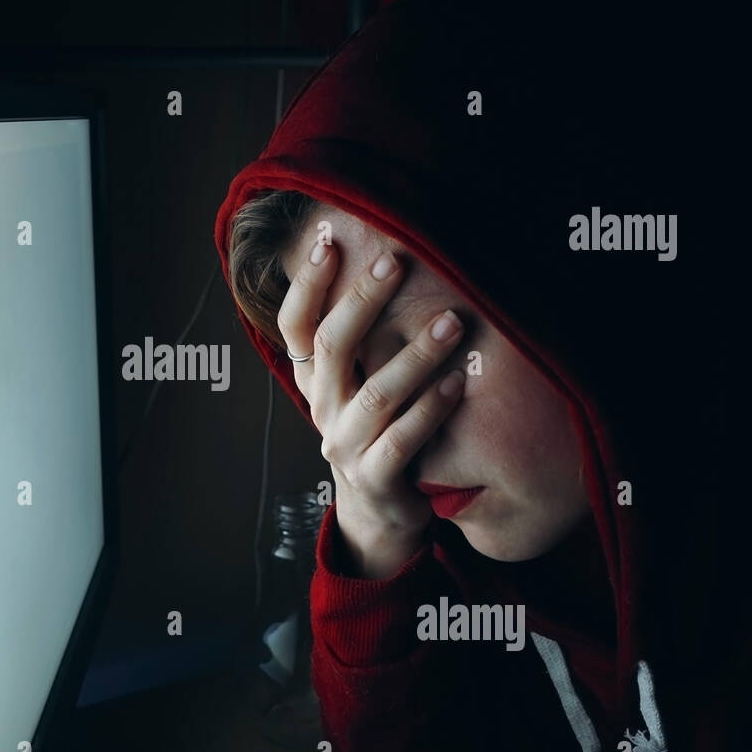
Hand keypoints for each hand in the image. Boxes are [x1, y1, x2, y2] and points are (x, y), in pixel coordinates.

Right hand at [277, 241, 465, 576]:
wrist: (379, 511)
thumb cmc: (377, 429)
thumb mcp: (358, 385)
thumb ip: (365, 340)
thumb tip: (391, 259)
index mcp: (314, 382)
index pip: (295, 327)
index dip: (307, 285)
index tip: (327, 241)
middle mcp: (324, 409)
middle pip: (331, 347)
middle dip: (362, 300)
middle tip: (395, 261)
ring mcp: (347, 446)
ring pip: (376, 394)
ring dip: (415, 355)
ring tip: (452, 322)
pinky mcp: (378, 479)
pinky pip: (403, 441)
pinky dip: (431, 409)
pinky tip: (457, 382)